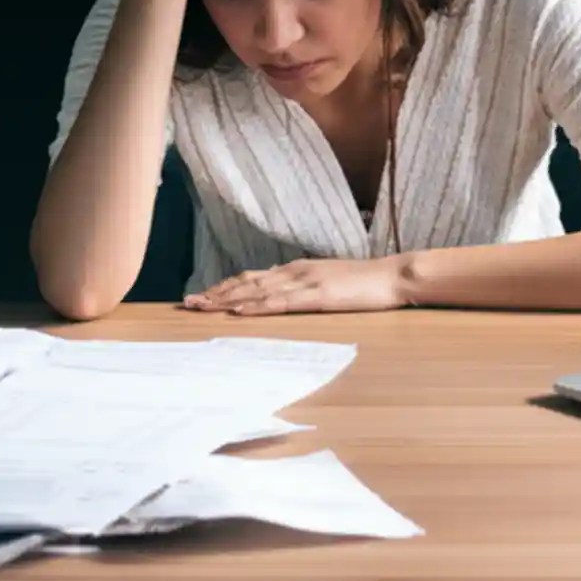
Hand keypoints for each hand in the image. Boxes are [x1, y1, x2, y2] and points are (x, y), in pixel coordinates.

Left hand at [183, 257, 411, 315]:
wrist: (393, 276)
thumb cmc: (365, 282)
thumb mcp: (329, 280)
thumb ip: (305, 286)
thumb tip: (283, 294)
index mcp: (298, 269)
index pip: (253, 276)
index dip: (226, 285)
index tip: (203, 295)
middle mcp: (296, 271)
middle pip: (247, 282)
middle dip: (216, 293)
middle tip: (188, 303)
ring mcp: (306, 282)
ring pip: (257, 290)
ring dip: (227, 299)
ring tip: (202, 307)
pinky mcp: (318, 295)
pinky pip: (281, 303)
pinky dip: (257, 306)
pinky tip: (239, 311)